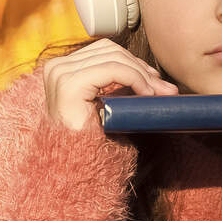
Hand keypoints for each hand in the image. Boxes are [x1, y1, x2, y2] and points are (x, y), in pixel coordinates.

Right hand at [39, 38, 178, 132]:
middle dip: (142, 68)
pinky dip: (135, 78)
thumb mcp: (110, 106)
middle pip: (111, 51)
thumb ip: (125, 88)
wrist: (77, 169)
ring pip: (114, 58)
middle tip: (164, 89)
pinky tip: (146, 93)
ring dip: (142, 74)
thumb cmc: (94, 142)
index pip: (105, 51)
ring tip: (156, 94)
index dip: (134, 62)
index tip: (155, 81)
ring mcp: (60, 74)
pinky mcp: (69, 84)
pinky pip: (112, 69)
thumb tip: (163, 83)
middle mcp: (57, 67)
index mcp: (63, 69)